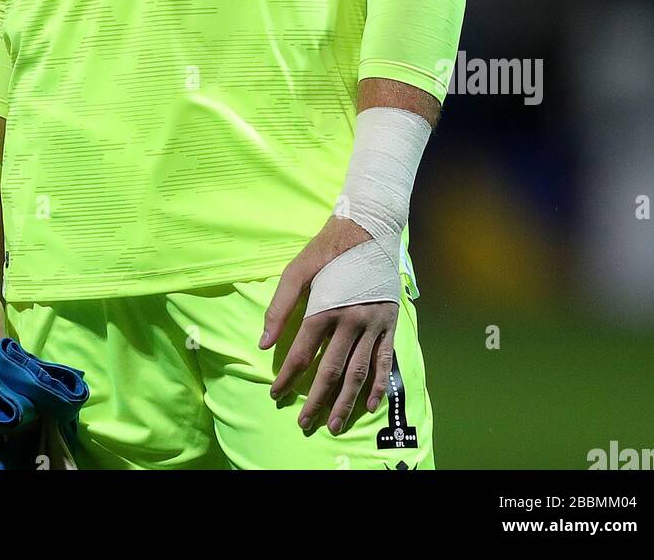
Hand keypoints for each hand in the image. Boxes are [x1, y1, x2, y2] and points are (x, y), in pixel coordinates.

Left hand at [261, 216, 398, 435]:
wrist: (367, 230)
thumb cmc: (326, 250)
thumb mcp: (296, 270)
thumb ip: (279, 307)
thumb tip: (264, 343)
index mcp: (325, 307)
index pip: (303, 353)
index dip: (287, 376)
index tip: (276, 394)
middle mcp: (351, 321)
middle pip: (331, 369)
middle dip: (316, 399)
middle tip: (304, 423)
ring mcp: (373, 324)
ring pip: (359, 371)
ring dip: (346, 401)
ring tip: (333, 424)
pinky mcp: (389, 324)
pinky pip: (385, 361)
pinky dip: (377, 385)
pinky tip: (369, 404)